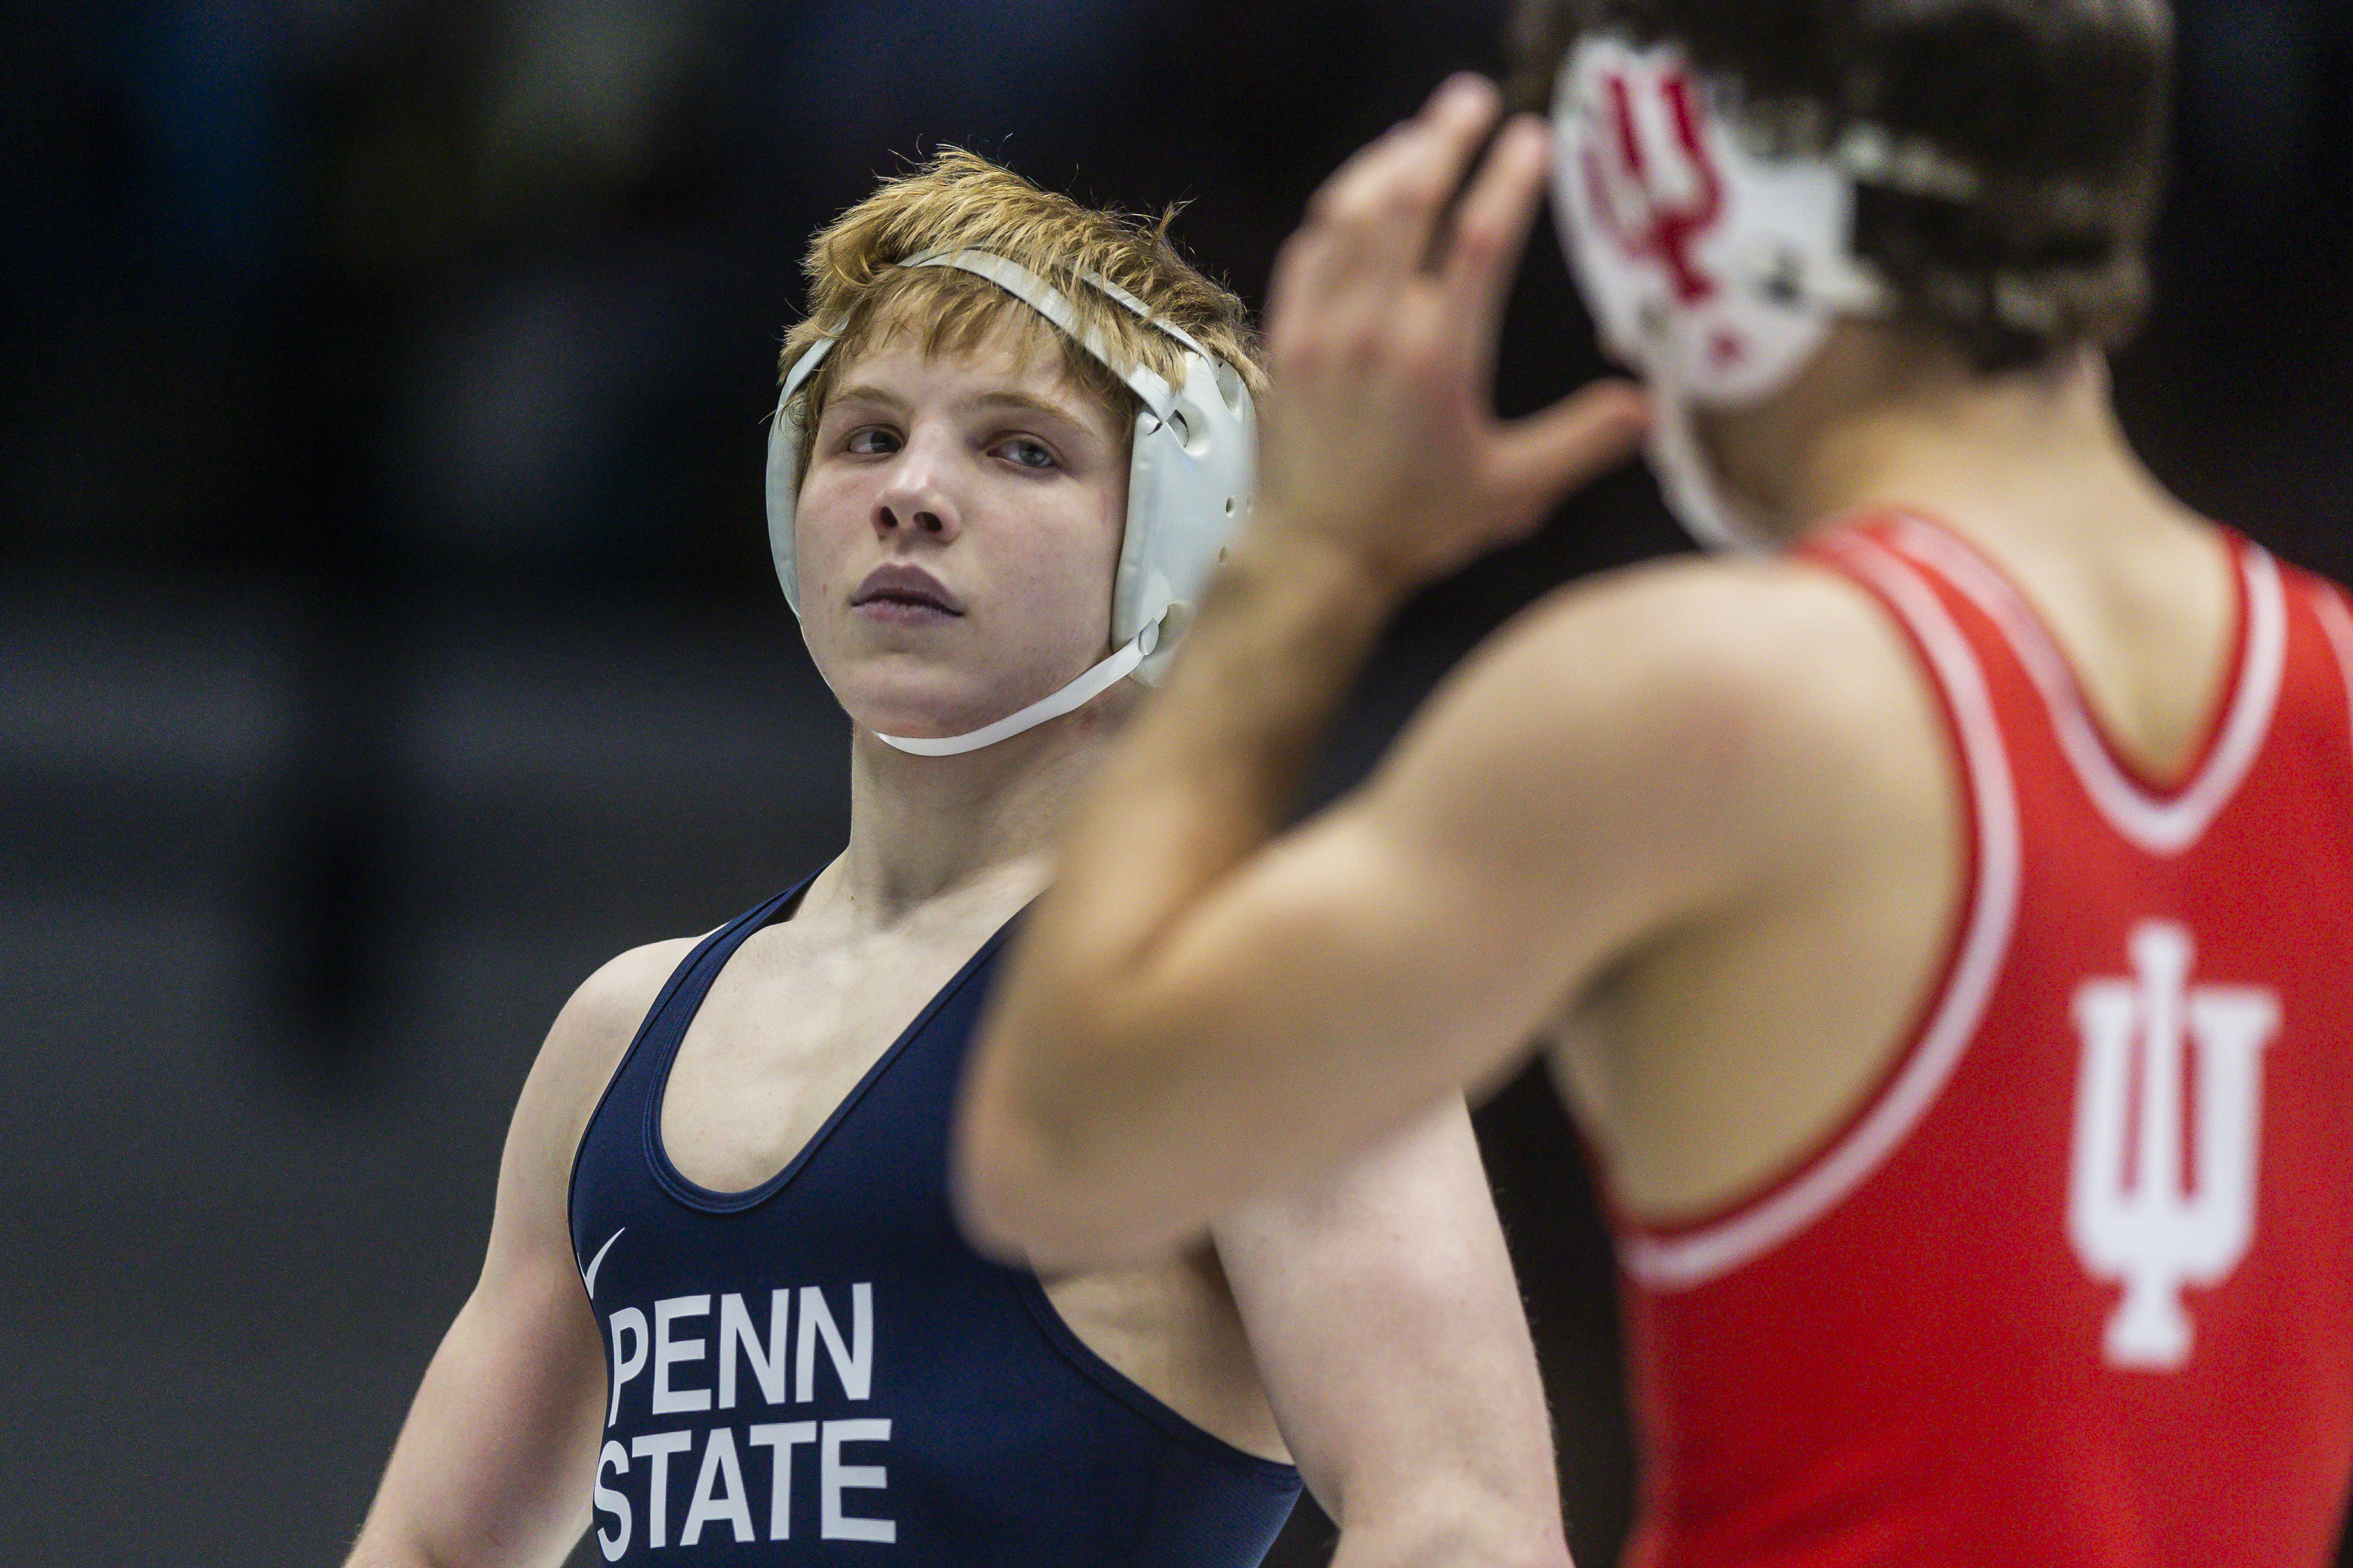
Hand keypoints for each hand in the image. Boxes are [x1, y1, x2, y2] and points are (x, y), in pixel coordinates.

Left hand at [1257, 75, 1648, 593]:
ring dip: (1385, 162)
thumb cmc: (1412, 526)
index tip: (1530, 140)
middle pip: (1409, 202)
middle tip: (1468, 100)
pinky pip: (1307, 252)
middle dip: (1442, 139)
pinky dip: (1335, 212)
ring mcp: (1324, 329)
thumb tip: (1646, 409)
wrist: (1317, 554)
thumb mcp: (1512, 490)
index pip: (1481, 240)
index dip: (1508, 179)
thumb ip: (1580, 441)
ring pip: (1350, 215)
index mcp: (1438, 357)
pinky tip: (1355, 197)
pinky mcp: (1288, 340)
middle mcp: (1376, 330)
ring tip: (1419, 134)